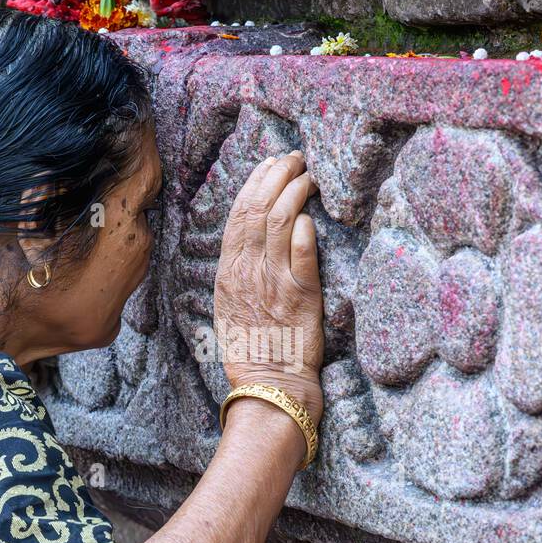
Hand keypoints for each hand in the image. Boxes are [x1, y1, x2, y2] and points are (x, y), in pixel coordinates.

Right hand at [214, 151, 324, 422]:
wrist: (270, 384)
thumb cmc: (254, 348)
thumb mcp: (232, 305)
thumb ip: (241, 270)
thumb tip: (253, 238)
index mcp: (229, 272)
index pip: (239, 215)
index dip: (255, 183)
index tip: (270, 164)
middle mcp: (248, 273)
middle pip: (259, 209)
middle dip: (277, 176)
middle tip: (295, 158)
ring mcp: (274, 283)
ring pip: (281, 223)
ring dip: (296, 193)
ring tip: (310, 177)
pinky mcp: (302, 297)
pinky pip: (303, 255)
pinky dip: (306, 231)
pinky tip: (312, 217)